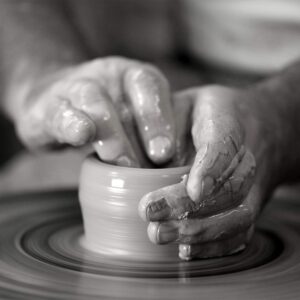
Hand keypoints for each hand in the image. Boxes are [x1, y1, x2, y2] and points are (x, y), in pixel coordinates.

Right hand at [16, 57, 175, 166]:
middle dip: (149, 124)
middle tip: (157, 158)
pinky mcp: (47, 104)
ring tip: (120, 161)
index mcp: (134, 78)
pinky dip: (72, 124)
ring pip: (96, 100)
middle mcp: (110, 75)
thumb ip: (149, 139)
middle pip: (134, 90)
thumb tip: (170, 174)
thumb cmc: (104, 117)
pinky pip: (60, 113)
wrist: (51, 98)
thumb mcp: (130, 121)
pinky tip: (80, 134)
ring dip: (112, 133)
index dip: (163, 118)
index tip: (167, 153)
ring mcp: (77, 85)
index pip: (154, 87)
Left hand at [139, 85, 278, 259]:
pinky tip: (185, 250)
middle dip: (189, 206)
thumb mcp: (181, 103)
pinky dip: (216, 246)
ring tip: (161, 235)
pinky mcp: (248, 204)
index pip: (225, 145)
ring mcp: (252, 184)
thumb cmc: (205, 113)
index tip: (192, 189)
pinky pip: (242, 231)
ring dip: (200, 231)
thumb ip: (161, 120)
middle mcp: (247, 157)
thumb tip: (145, 153)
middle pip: (230, 188)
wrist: (253, 124)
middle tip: (150, 214)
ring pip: (239, 215)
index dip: (211, 168)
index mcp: (227, 122)